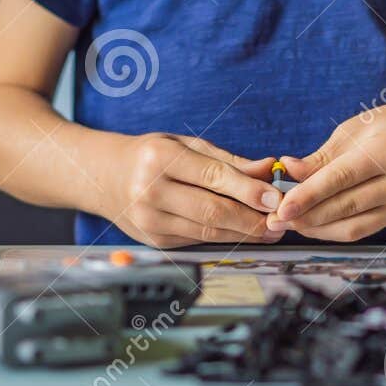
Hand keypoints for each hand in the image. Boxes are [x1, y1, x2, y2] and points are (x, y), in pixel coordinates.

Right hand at [101, 133, 286, 247]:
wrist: (104, 177)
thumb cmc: (150, 155)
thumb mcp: (185, 144)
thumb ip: (228, 160)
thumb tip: (269, 168)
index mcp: (159, 158)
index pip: (212, 177)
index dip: (248, 190)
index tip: (276, 197)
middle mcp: (150, 191)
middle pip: (212, 211)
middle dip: (251, 218)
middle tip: (280, 220)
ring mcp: (149, 220)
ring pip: (207, 231)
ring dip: (243, 232)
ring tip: (269, 229)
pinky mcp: (154, 241)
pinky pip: (198, 241)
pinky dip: (224, 238)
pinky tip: (242, 233)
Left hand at [268, 105, 385, 241]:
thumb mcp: (355, 128)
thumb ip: (322, 156)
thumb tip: (288, 170)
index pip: (341, 178)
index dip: (309, 195)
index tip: (282, 207)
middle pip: (345, 206)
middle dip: (306, 216)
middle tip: (275, 218)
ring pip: (352, 225)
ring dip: (316, 228)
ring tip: (288, 223)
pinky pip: (362, 230)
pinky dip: (333, 230)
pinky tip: (312, 225)